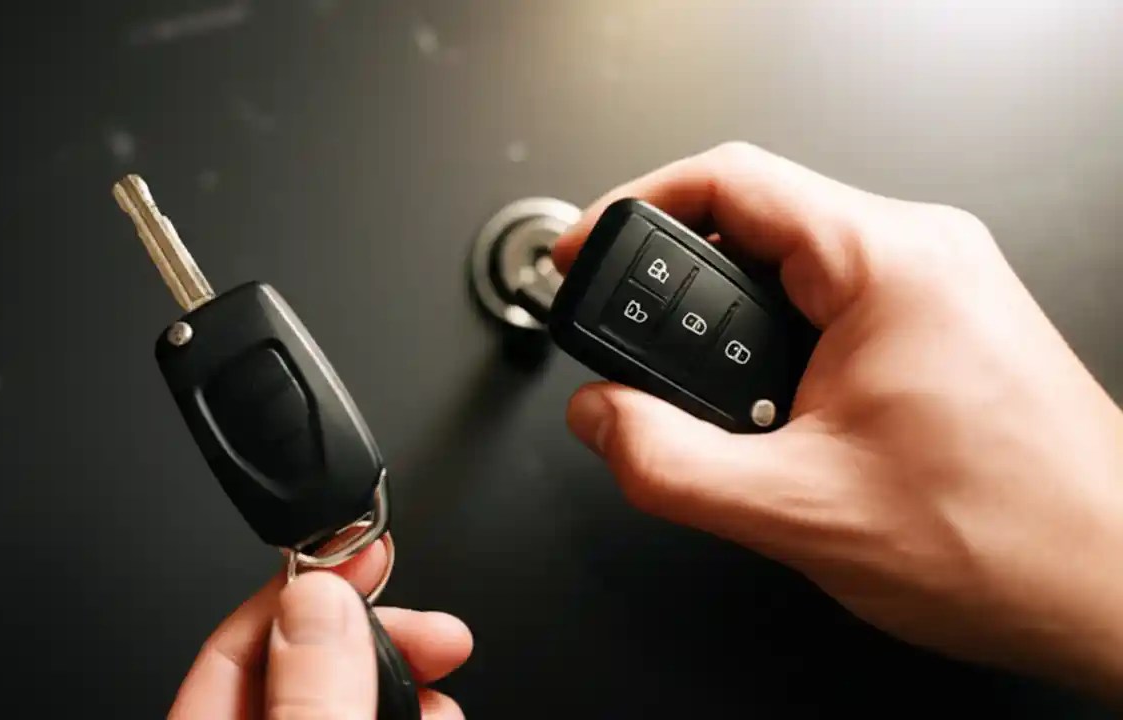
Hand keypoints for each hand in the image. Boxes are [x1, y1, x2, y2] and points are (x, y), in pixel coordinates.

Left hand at [168, 541, 471, 718]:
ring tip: (444, 681)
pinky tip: (440, 714)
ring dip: (406, 679)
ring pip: (348, 697)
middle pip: (307, 666)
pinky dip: (413, 714)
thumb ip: (312, 690)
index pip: (233, 647)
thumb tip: (318, 600)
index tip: (365, 557)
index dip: (304, 590)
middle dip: (379, 637)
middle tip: (434, 631)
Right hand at [554, 142, 1122, 700]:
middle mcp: (921, 254)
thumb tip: (600, 418)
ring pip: (792, 264)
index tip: (582, 251)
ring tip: (697, 385)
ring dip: (726, 317)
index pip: (730, 182)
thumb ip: (670, 464)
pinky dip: (774, 341)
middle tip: (626, 332)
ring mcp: (938, 286)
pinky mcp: (942, 325)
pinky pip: (830, 301)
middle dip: (674, 277)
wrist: (1113, 590)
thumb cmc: (1010, 543)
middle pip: (756, 218)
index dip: (632, 208)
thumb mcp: (799, 511)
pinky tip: (764, 403)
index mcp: (888, 263)